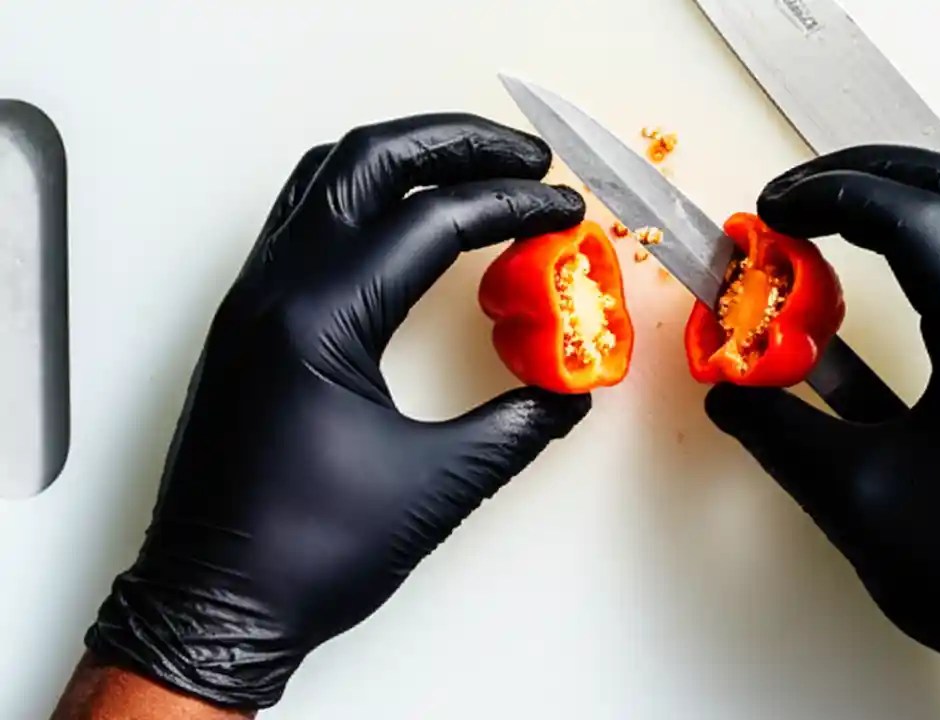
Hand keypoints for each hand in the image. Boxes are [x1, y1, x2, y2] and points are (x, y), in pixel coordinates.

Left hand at [82, 114, 589, 709]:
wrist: (210, 604)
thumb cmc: (302, 554)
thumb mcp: (436, 487)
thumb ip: (517, 427)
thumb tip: (569, 393)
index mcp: (318, 320)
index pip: (431, 220)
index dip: (511, 206)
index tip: (561, 211)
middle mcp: (274, 290)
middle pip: (369, 161)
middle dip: (457, 143)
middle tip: (526, 157)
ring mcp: (251, 299)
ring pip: (327, 177)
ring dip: (405, 158)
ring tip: (474, 167)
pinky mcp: (247, 320)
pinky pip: (304, 218)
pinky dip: (365, 197)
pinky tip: (408, 221)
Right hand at [706, 146, 939, 718]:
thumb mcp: (855, 498)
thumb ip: (775, 431)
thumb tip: (730, 393)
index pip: (914, 219)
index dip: (831, 196)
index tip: (777, 206)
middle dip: (872, 173)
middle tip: (803, 191)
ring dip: (911, 199)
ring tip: (842, 210)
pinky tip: (896, 271)